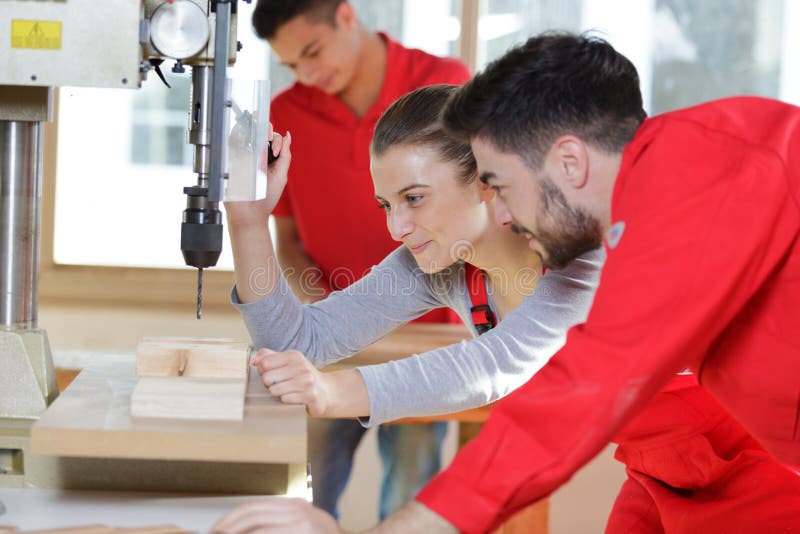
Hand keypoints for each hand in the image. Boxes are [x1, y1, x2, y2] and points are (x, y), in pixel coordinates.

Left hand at [211, 497, 340, 533]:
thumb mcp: (305, 525)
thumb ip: (281, 522)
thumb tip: (249, 528)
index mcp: (295, 505)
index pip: (254, 506)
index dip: (231, 518)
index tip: (218, 529)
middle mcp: (297, 510)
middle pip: (251, 514)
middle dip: (227, 527)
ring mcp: (301, 523)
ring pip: (257, 527)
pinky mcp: (302, 533)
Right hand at [224, 125, 291, 225]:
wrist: (249, 213)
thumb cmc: (266, 198)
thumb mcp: (281, 175)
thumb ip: (285, 155)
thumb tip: (288, 136)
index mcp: (269, 158)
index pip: (273, 138)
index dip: (275, 139)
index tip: (276, 152)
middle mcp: (255, 156)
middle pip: (258, 132)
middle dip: (264, 129)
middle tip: (266, 139)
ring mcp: (242, 157)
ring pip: (245, 134)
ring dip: (251, 129)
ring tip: (256, 139)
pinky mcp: (230, 160)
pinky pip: (231, 143)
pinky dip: (236, 135)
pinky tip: (243, 140)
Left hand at [252, 348, 330, 416]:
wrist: (325, 391)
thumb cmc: (302, 377)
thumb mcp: (288, 362)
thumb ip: (269, 357)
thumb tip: (253, 361)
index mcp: (294, 356)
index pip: (265, 362)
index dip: (263, 371)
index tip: (270, 374)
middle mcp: (301, 366)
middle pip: (267, 377)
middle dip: (268, 384)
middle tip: (277, 385)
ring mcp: (307, 381)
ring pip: (274, 390)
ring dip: (277, 394)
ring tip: (286, 391)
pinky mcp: (310, 395)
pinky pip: (285, 399)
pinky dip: (286, 400)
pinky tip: (294, 397)